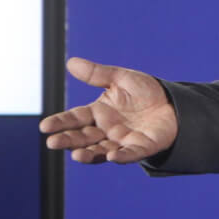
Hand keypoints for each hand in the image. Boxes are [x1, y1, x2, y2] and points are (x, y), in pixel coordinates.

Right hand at [40, 57, 178, 163]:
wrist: (173, 102)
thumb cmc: (145, 91)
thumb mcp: (120, 78)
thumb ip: (97, 74)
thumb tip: (71, 62)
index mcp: (99, 112)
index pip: (75, 118)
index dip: (61, 123)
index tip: (45, 127)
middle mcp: (107, 129)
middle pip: (83, 137)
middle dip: (68, 141)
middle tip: (52, 143)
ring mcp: (122, 140)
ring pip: (101, 150)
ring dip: (88, 154)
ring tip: (76, 155)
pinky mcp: (141, 147)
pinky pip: (129, 154)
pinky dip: (120, 156)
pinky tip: (111, 155)